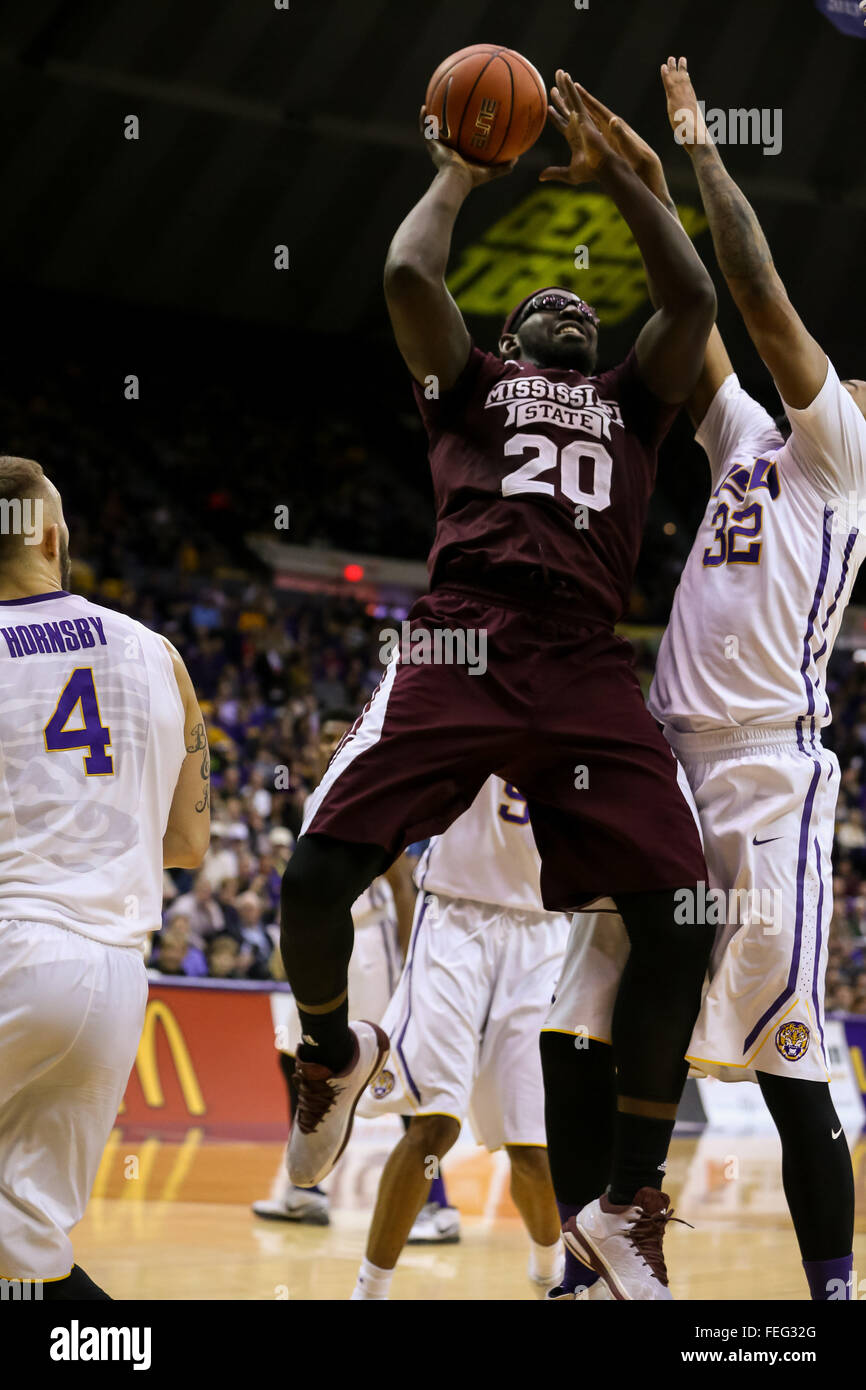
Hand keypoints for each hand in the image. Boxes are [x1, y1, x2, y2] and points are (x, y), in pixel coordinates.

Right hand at [419, 105, 516, 187]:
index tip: (467, 121)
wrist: (456, 180)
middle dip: (447, 121)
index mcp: (460, 156)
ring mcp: (438, 148)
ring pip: (433, 129)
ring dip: (431, 117)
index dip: (463, 132)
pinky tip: (424, 107)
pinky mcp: (432, 146)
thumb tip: (517, 158)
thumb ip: (503, 166)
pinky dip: (423, 119)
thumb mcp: (491, 171)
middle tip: (450, 106)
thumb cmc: (472, 178)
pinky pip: (425, 129)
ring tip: (431, 102)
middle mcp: (448, 150)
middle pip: (447, 132)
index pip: (461, 141)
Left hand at [540, 69, 614, 184]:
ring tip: (559, 73)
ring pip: (570, 99)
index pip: (561, 124)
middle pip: (565, 108)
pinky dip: (570, 88)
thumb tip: (540, 177)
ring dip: (564, 86)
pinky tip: (565, 77)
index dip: (555, 117)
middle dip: (559, 98)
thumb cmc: (590, 172)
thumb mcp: (569, 174)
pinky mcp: (584, 117)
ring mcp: (580, 120)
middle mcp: (577, 126)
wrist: (602, 166)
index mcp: (573, 138)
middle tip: (551, 88)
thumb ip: (555, 173)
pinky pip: (575, 99)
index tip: (548, 109)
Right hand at [573, 83, 670, 205]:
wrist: (646, 165)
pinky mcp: (610, 141)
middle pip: (593, 110)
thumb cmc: (637, 156)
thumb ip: (620, 132)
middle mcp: (611, 126)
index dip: (587, 98)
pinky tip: (580, 125)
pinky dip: (587, 126)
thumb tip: (613, 120)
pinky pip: (595, 131)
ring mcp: (610, 133)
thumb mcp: (628, 144)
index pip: (598, 108)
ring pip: (593, 119)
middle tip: (571, 87)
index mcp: (614, 124)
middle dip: (582, 99)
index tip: (576, 87)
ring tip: (572, 103)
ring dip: (583, 111)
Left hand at [660, 56, 708, 150]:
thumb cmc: (699, 141)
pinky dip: (666, 75)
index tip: (685, 72)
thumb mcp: (696, 133)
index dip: (687, 80)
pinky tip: (663, 67)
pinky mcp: (675, 101)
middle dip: (681, 70)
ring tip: (671, 58)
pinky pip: (669, 85)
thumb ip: (695, 130)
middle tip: (679, 59)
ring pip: (677, 80)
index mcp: (693, 106)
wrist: (698, 139)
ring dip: (673, 68)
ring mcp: (682, 98)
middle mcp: (689, 99)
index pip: (689, 90)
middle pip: (684, 81)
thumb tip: (701, 137)